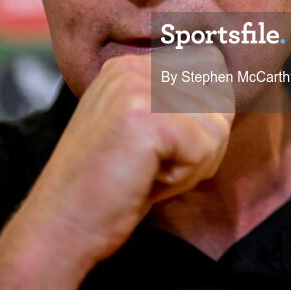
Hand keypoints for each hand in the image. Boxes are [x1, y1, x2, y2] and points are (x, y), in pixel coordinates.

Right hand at [0, 46, 233, 289]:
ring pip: (216, 128)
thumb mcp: (142, 129)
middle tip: (150, 167)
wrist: (61, 224)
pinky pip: (204, 150)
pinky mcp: (146, 117)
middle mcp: (133, 65)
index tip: (156, 149)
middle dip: (198, 148)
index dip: (200, 124)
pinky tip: (144, 180)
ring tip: (145, 174)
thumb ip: (177, 104)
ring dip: (191, 166)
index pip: (210, 74)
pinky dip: (182, 178)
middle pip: (218, 103)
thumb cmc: (107, 187)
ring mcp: (137, 88)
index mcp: (130, 65)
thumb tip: (229, 93)